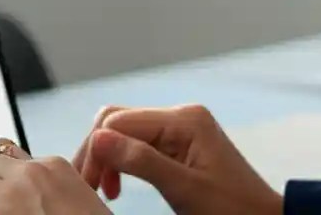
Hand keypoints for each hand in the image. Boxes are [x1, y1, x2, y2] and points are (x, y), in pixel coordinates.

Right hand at [72, 105, 282, 214]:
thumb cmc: (233, 210)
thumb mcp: (184, 189)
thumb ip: (141, 161)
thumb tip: (98, 138)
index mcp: (185, 120)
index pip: (119, 121)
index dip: (96, 150)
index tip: (87, 186)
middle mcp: (181, 115)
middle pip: (119, 121)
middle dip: (98, 151)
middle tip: (91, 188)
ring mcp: (181, 128)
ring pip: (125, 132)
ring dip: (109, 159)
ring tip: (106, 191)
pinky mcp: (180, 143)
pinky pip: (140, 144)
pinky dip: (123, 162)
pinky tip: (119, 186)